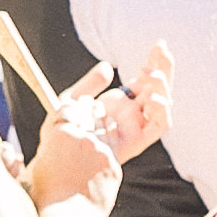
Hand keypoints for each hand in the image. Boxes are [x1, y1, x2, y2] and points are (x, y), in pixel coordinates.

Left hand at [30, 54, 168, 210]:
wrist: (53, 171)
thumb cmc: (56, 142)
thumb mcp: (68, 105)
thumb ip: (88, 86)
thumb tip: (108, 67)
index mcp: (116, 107)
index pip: (141, 82)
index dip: (152, 64)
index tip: (158, 45)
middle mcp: (128, 118)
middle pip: (155, 90)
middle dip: (163, 68)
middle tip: (163, 49)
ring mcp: (133, 131)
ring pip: (161, 105)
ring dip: (162, 86)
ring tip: (151, 73)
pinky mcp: (134, 144)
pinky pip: (158, 127)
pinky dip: (162, 111)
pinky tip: (155, 98)